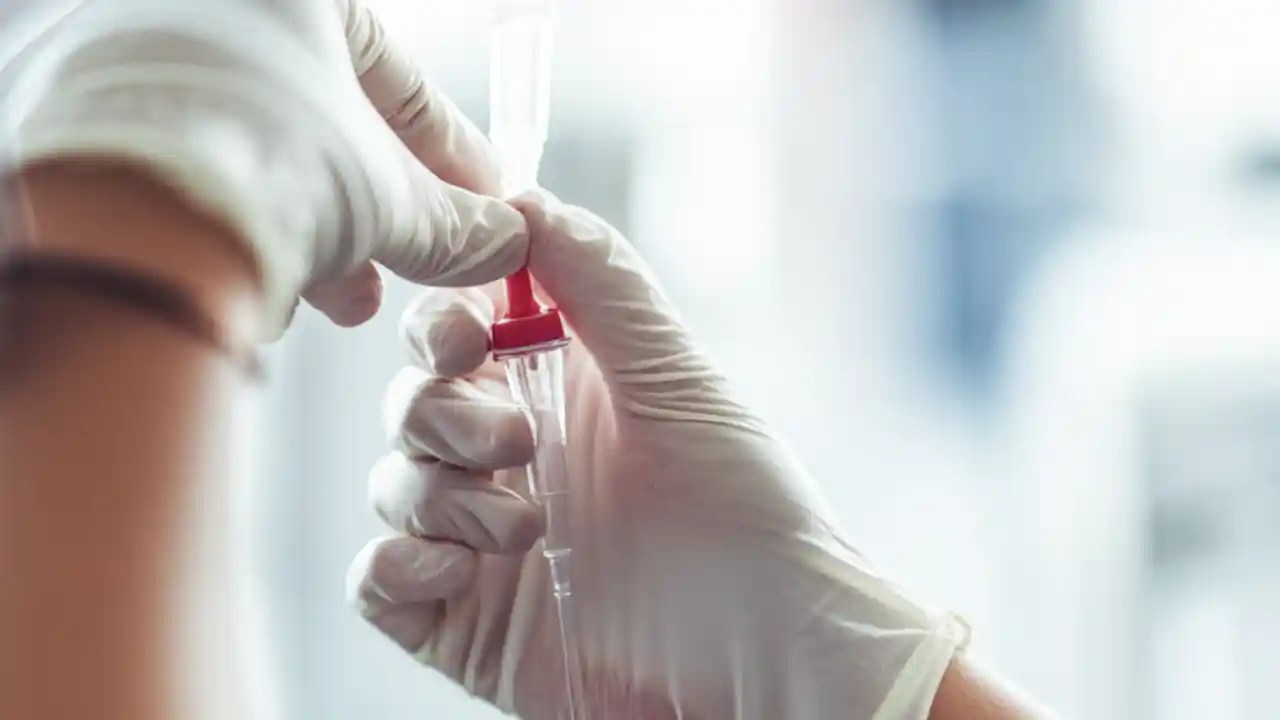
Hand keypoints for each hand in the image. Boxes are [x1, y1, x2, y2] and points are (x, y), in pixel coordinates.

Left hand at [3, 0, 525, 333]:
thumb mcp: (388, 197)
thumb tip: (498, 243)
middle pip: (325, 119)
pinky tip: (275, 287)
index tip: (481, 203)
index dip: (450, 150)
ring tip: (346, 297)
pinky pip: (201, 172)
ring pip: (261, 151)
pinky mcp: (102, 124)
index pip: (395, 72)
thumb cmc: (266, 160)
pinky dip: (247, 227)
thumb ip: (450, 222)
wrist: (125, 211)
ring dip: (319, 231)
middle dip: (379, 207)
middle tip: (417, 260)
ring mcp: (148, 62)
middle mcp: (214, 12)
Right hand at [348, 190, 969, 719]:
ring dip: (441, 493)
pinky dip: (398, 565)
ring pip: (394, 484)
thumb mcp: (679, 381)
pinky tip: (458, 570)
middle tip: (515, 442)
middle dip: (445, 413)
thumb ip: (605, 287)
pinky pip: (379, 581)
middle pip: (412, 404)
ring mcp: (483, 540)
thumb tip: (526, 196)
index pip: (458, 333)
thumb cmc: (746, 509)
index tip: (464, 333)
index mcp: (556, 393)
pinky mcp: (464, 619)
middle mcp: (511, 460)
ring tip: (526, 524)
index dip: (441, 323)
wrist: (766, 647)